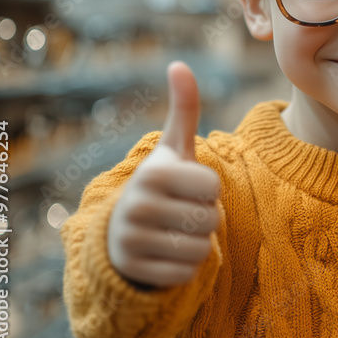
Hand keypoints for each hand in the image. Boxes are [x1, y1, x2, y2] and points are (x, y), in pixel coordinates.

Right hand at [107, 61, 221, 287]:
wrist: (124, 232)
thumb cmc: (163, 185)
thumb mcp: (174, 149)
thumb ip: (183, 109)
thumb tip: (179, 64)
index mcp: (153, 173)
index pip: (213, 186)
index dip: (209, 189)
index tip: (188, 186)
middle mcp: (136, 206)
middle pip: (210, 219)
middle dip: (205, 218)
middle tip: (181, 212)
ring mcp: (132, 241)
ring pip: (201, 248)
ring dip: (198, 242)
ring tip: (175, 231)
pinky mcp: (136, 272)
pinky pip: (188, 273)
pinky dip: (185, 267)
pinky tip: (166, 254)